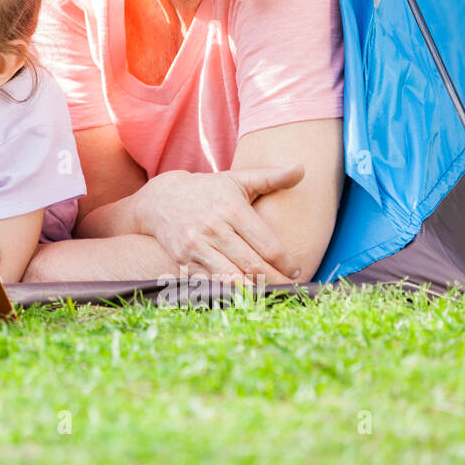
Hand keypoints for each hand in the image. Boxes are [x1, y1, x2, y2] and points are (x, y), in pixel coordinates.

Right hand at [130, 166, 306, 282]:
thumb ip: (271, 177)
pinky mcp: (183, 259)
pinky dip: (227, 291)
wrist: (161, 199)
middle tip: (290, 290)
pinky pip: (210, 281)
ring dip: (253, 290)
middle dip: (275, 280)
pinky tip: (243, 295)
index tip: (297, 272)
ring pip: (231, 277)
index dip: (286, 263)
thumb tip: (302, 168)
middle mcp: (214, 228)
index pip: (267, 245)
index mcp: (232, 209)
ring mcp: (196, 245)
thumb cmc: (208, 190)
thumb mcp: (238, 180)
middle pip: (252, 265)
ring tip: (270, 295)